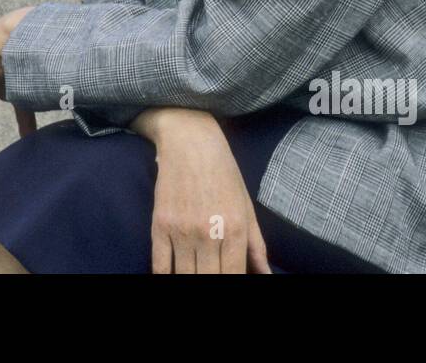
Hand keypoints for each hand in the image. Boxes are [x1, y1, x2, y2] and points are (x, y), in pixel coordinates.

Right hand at [139, 108, 271, 273]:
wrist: (190, 140)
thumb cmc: (223, 172)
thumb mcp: (246, 206)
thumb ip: (257, 245)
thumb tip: (265, 275)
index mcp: (235, 229)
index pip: (234, 276)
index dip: (232, 285)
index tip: (227, 281)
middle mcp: (209, 233)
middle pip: (210, 279)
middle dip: (212, 282)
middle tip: (211, 273)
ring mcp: (182, 231)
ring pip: (185, 276)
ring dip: (190, 279)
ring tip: (195, 272)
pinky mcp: (160, 225)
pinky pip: (160, 265)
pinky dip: (165, 276)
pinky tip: (172, 276)